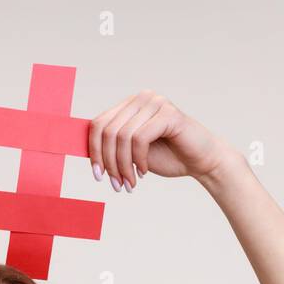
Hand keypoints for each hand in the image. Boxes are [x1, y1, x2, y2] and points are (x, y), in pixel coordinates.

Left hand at [88, 90, 232, 190]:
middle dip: (108, 162)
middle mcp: (141, 98)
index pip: (98, 124)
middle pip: (107, 131)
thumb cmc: (168, 156)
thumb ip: (112, 147)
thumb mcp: (132, 153)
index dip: (93, 151)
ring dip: (122, 166)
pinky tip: (142, 172)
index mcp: (129, 105)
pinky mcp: (168, 113)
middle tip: (116, 184)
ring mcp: (155, 102)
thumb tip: (82, 151)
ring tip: (129, 183)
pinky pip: (139, 138)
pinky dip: (137, 160)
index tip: (98, 175)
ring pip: (122, 136)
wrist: (201, 161)